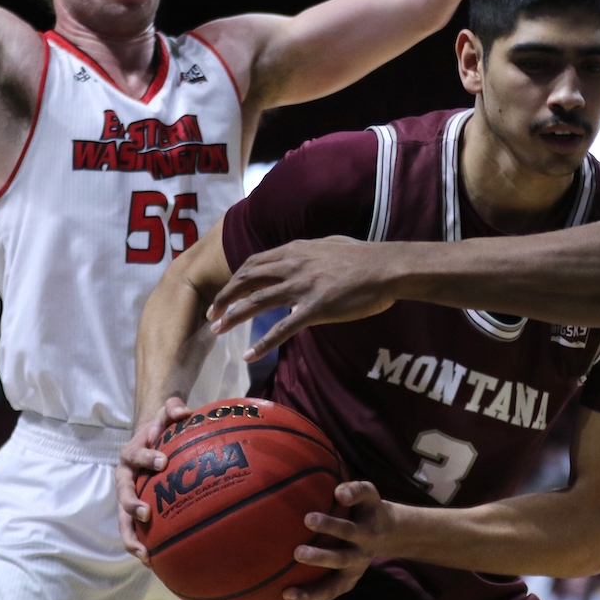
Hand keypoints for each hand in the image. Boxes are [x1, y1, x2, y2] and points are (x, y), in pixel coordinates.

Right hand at [116, 396, 192, 561]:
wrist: (151, 440)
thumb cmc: (162, 429)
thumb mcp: (166, 414)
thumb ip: (173, 408)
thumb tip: (184, 410)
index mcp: (131, 453)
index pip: (136, 455)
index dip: (148, 457)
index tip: (163, 461)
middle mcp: (124, 477)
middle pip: (123, 493)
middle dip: (132, 504)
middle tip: (146, 513)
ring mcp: (127, 496)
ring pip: (123, 518)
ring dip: (131, 535)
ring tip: (144, 553)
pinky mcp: (134, 510)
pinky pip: (134, 529)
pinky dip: (140, 543)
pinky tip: (154, 560)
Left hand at [206, 237, 396, 361]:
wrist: (387, 268)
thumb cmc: (365, 257)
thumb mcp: (330, 245)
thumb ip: (310, 253)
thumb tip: (301, 257)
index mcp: (296, 251)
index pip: (254, 263)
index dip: (235, 279)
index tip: (225, 293)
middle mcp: (293, 267)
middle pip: (247, 280)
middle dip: (225, 297)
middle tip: (212, 314)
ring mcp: (303, 288)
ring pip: (257, 302)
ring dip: (233, 317)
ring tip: (217, 330)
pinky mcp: (316, 309)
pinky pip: (282, 328)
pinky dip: (263, 343)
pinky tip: (250, 355)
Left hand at [279, 481, 392, 599]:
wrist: (387, 532)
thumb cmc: (368, 508)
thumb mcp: (368, 494)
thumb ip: (355, 490)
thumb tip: (338, 493)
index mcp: (366, 533)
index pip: (348, 530)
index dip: (330, 525)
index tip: (307, 518)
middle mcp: (360, 556)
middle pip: (340, 560)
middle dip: (319, 558)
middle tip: (296, 552)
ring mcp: (353, 575)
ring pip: (332, 588)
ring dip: (311, 594)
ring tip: (287, 594)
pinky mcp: (344, 586)